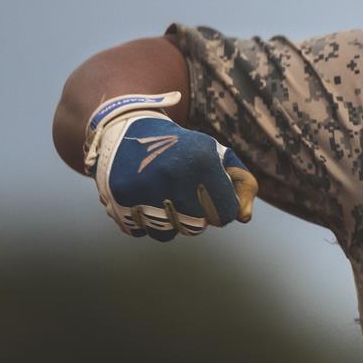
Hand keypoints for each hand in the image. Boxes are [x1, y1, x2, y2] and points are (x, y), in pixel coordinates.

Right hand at [83, 92, 257, 240]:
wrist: (127, 130)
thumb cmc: (182, 147)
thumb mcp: (219, 154)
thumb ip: (243, 184)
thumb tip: (244, 218)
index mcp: (202, 162)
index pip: (225, 214)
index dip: (222, 208)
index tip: (213, 195)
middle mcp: (173, 176)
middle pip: (197, 227)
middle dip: (196, 215)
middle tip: (185, 192)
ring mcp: (144, 189)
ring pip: (167, 233)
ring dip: (169, 220)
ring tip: (163, 194)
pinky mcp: (119, 199)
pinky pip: (141, 230)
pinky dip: (144, 220)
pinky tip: (143, 198)